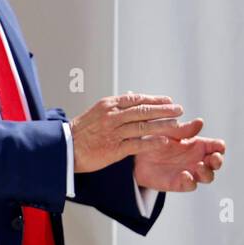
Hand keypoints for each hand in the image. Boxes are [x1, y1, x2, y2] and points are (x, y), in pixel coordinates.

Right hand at [69, 93, 201, 173]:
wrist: (64, 147)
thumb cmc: (82, 131)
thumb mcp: (97, 112)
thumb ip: (116, 105)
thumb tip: (131, 96)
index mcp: (109, 105)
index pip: (136, 99)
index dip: (154, 99)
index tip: (168, 100)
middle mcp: (112, 116)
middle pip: (143, 110)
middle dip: (163, 110)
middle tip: (179, 109)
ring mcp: (113, 132)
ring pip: (143, 126)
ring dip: (162, 125)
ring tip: (177, 124)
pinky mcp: (113, 149)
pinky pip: (137, 144)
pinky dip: (152, 142)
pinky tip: (164, 141)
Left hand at [134, 132, 225, 192]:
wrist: (138, 155)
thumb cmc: (156, 139)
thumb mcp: (169, 131)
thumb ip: (184, 129)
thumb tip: (200, 122)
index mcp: (199, 145)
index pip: (216, 147)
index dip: (219, 147)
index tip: (218, 146)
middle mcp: (198, 159)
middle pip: (216, 163)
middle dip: (218, 161)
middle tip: (213, 158)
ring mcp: (190, 172)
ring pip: (208, 176)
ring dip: (206, 172)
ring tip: (198, 166)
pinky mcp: (179, 183)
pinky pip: (190, 185)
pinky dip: (190, 181)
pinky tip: (185, 175)